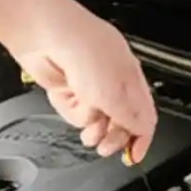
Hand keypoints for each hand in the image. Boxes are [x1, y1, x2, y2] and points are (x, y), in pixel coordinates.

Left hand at [0, 0, 157, 162]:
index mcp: (131, 78)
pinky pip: (73, 110)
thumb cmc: (84, 51)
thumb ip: (131, 117)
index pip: (145, 115)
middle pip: (120, 122)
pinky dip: (70, 108)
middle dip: (113, 137)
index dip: (142, 138)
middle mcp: (112, 82)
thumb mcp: (115, 93)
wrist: (45, 34)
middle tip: (105, 147)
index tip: (134, 156)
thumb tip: (143, 131)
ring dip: (91, 126)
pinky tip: (68, 98)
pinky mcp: (68, 87)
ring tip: (87, 129)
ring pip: (95, 119)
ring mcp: (89, 85)